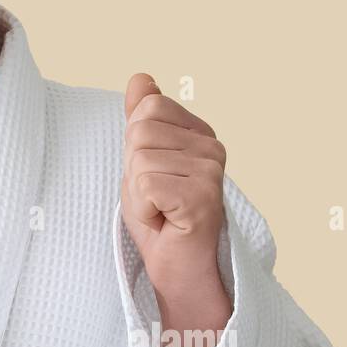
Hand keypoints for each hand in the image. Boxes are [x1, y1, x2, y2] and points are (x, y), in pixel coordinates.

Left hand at [120, 73, 228, 325]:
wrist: (177, 269)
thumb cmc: (160, 218)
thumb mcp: (141, 161)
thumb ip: (141, 119)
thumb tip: (140, 77)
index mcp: (200, 134)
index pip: (147, 109)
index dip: (135, 148)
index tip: (152, 179)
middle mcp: (213, 148)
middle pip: (140, 132)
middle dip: (133, 170)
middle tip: (155, 200)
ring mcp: (211, 172)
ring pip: (140, 159)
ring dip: (137, 194)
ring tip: (160, 211)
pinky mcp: (202, 197)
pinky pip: (145, 185)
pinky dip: (143, 209)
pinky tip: (164, 222)